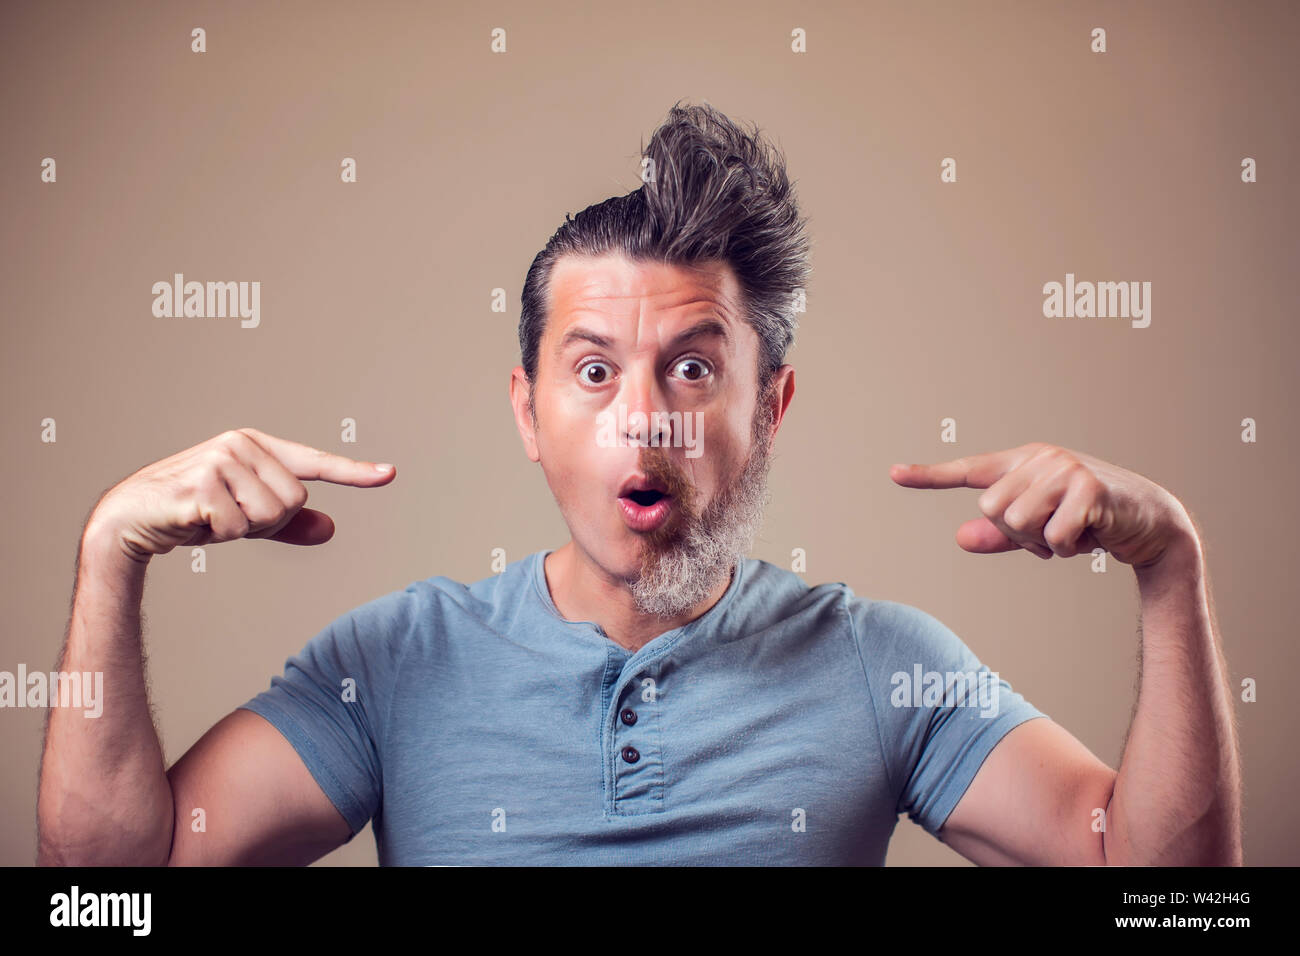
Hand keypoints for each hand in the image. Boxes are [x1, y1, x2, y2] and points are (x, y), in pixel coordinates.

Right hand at [85, 427, 395, 562]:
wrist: (133, 518)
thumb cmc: (193, 512)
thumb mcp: (247, 518)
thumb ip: (289, 524)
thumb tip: (331, 528)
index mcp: (257, 447)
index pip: (315, 463)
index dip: (354, 472)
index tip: (389, 475)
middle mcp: (241, 445)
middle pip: (294, 502)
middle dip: (267, 523)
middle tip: (228, 517)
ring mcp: (221, 460)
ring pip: (271, 515)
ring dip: (242, 530)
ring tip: (210, 517)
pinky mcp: (202, 482)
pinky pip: (239, 528)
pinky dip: (220, 536)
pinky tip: (194, 521)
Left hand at [889, 441, 1192, 567]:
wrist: (1150, 524)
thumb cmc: (1090, 522)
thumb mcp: (1039, 531)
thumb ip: (1000, 535)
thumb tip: (961, 538)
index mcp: (1022, 463)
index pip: (968, 470)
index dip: (929, 476)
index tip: (893, 474)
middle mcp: (1039, 459)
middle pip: (992, 511)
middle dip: (1019, 537)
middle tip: (1052, 535)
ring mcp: (1065, 469)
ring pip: (1018, 523)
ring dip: (1043, 544)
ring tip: (1071, 533)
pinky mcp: (1090, 488)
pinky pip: (1052, 536)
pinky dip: (1068, 547)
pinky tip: (1091, 534)